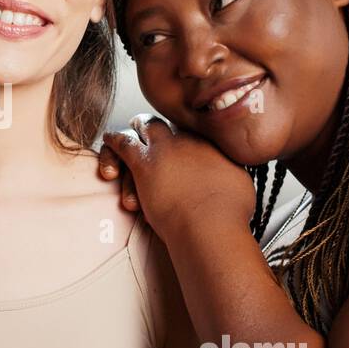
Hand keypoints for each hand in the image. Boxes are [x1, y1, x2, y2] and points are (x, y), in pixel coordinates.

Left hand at [99, 114, 255, 233]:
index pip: (192, 131)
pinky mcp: (144, 162)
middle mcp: (189, 139)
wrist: (210, 223)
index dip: (182, 138)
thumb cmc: (228, 214)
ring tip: (125, 137)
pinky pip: (122, 143)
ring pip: (144, 127)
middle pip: (169, 123)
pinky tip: (108, 139)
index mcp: (211, 143)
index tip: (178, 149)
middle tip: (148, 133)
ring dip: (134, 132)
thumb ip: (231, 173)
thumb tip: (231, 172)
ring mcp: (166, 147)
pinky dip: (113, 140)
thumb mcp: (240, 185)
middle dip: (156, 126)